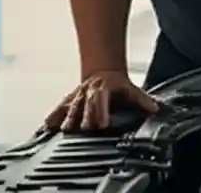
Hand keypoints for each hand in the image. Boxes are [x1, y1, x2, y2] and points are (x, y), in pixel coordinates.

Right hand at [43, 69, 159, 131]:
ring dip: (66, 118)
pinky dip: (52, 117)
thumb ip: (141, 100)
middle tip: (83, 129)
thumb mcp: (130, 89)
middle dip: (84, 117)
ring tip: (62, 129)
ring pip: (70, 106)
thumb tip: (155, 109)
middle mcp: (88, 92)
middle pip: (85, 105)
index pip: (101, 99)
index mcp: (102, 88)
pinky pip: (59, 109)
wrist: (102, 71)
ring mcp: (77, 96)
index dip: (101, 111)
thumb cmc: (116, 84)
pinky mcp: (69, 101)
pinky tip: (46, 127)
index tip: (102, 124)